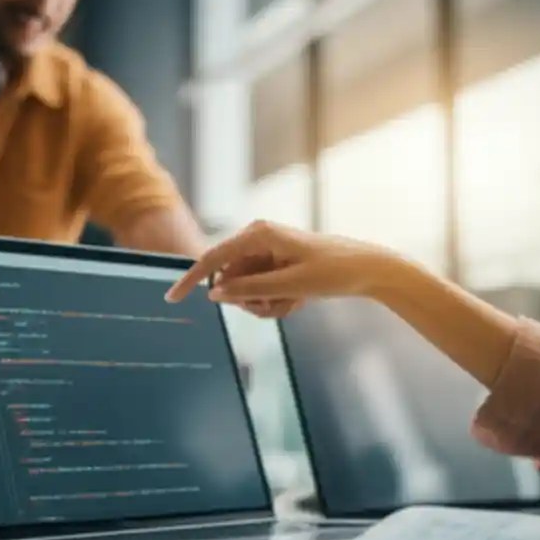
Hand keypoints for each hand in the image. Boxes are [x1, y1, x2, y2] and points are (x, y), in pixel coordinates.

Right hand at [164, 221, 400, 317]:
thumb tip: (214, 294)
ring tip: (295, 301)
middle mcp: (258, 239)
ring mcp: (266, 253)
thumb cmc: (333, 272)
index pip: (212, 258)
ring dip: (266, 303)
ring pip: (245, 290)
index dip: (191, 279)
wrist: (367, 270)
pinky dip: (275, 301)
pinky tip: (298, 299)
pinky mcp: (275, 265)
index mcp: (258, 234)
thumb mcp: (290, 286)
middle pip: (230, 280)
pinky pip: (260, 290)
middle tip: (280, 305)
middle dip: (251, 300)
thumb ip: (250, 290)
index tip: (171, 299)